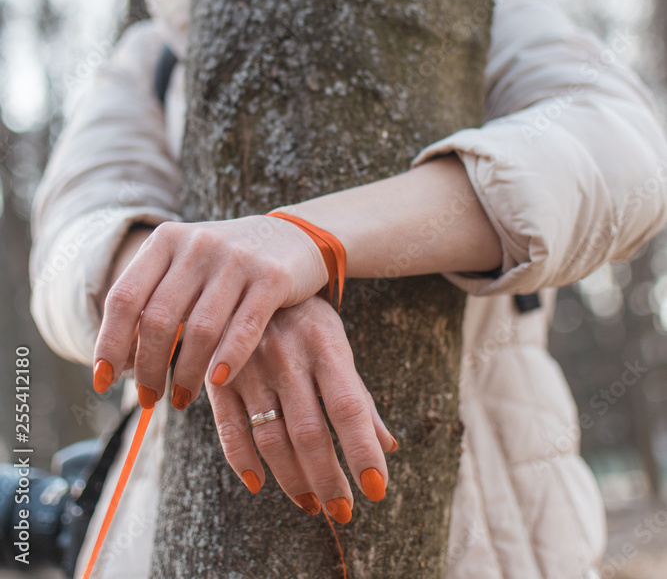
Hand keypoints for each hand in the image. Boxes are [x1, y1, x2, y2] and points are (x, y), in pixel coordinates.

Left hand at [93, 216, 328, 404]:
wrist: (294, 236)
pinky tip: (217, 382)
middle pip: (158, 318)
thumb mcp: (186, 269)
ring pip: (200, 329)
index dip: (109, 343)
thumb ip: (154, 303)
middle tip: (149, 399)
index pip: (124, 297)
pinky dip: (228, 360)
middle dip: (147, 368)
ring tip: (182, 400)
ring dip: (185, 374)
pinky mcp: (272, 276)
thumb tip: (119, 364)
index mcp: (167, 240)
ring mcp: (236, 259)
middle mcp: (198, 245)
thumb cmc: (227, 266)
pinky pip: (244, 328)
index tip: (103, 382)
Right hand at [206, 295, 396, 522]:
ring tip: (313, 503)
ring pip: (272, 438)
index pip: (349, 407)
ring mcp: (250, 367)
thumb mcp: (336, 344)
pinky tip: (260, 484)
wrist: (250, 276)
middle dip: (329, 478)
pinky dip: (243, 462)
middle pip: (310, 431)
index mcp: (325, 344)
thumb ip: (358, 395)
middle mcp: (287, 356)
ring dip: (293, 480)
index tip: (377, 490)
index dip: (363, 452)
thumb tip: (387, 445)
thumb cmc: (305, 320)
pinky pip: (229, 430)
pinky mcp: (219, 377)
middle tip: (344, 511)